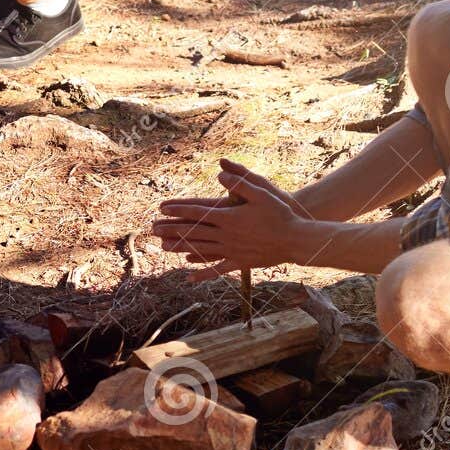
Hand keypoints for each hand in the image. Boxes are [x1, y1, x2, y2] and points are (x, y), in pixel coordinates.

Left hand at [151, 159, 305, 281]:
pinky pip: (217, 268)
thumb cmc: (280, 213)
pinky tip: (189, 277)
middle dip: (171, 229)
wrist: (296, 240)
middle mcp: (226, 235)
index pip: (197, 212)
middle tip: (152, 228)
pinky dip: (202, 273)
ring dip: (180, 248)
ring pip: (200, 249)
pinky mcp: (240, 262)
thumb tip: (219, 171)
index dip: (178, 209)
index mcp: (228, 216)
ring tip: (162, 247)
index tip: (161, 208)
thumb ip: (239, 181)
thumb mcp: (261, 191)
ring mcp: (231, 250)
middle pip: (193, 231)